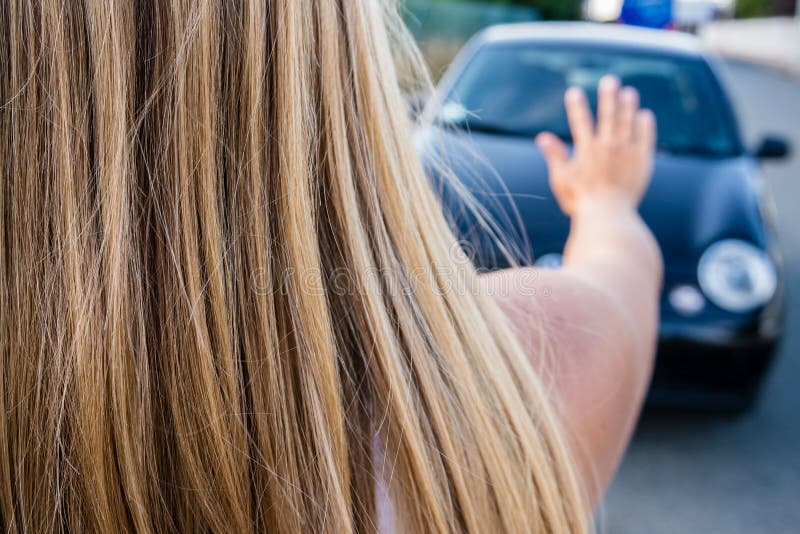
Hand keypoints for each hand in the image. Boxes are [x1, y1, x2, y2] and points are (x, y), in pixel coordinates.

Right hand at [535, 76, 655, 216]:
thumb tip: (541, 137)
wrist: (608, 217)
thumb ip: (554, 156)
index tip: (573, 91)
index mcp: (587, 150)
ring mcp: (627, 153)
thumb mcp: (561, 179)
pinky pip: (646, 138)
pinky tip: (644, 116)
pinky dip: (645, 125)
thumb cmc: (580, 202)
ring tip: (630, 92)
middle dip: (608, 95)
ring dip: (629, 106)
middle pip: (608, 114)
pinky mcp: (643, 161)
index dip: (576, 105)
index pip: (580, 120)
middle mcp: (608, 147)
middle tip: (609, 80)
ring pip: (629, 122)